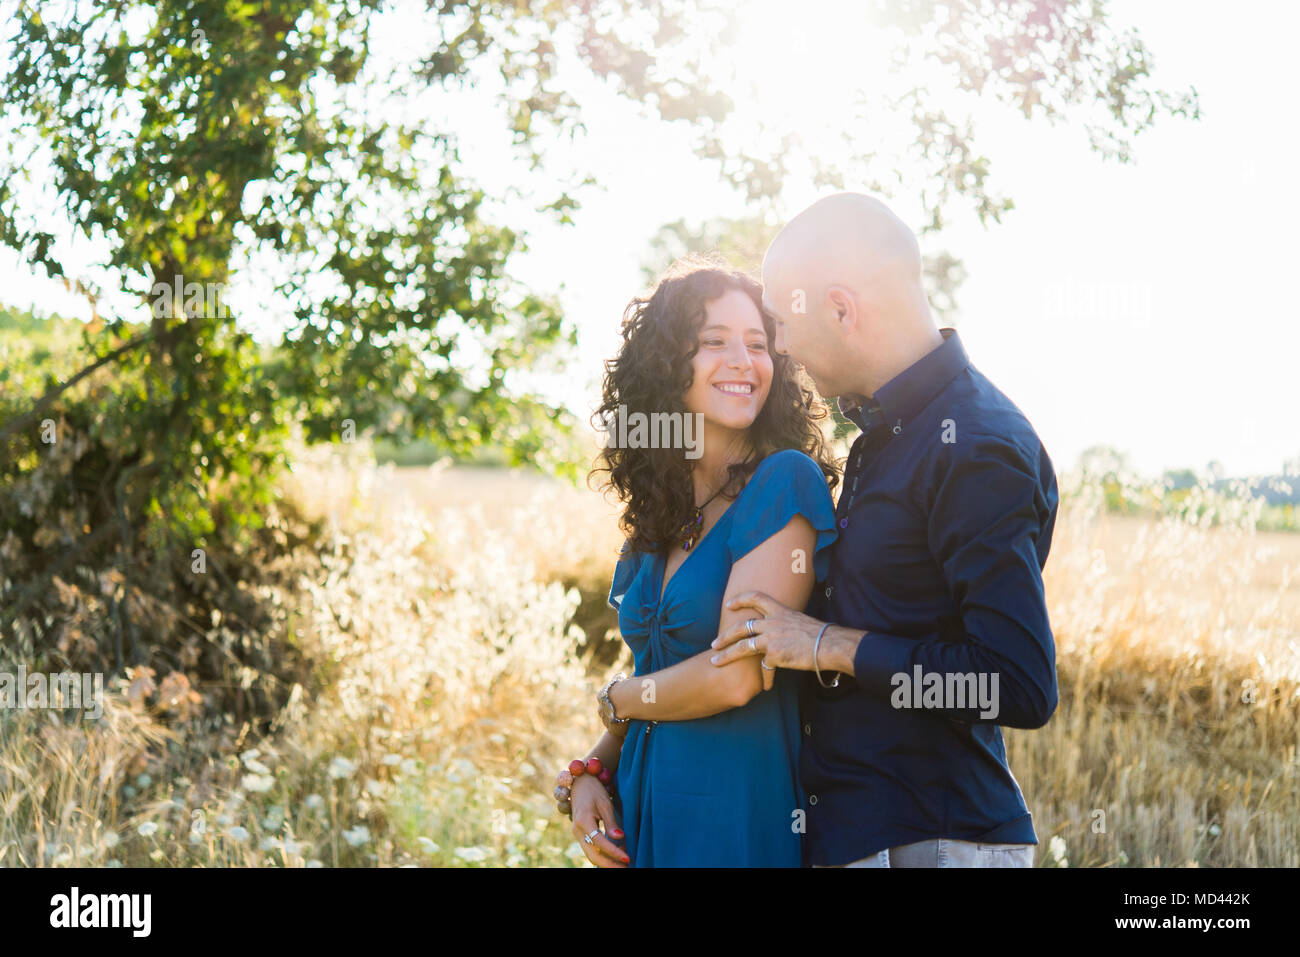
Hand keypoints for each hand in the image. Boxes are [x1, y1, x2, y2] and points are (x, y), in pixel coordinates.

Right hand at [570, 775, 628, 867]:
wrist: (580, 783)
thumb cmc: (594, 790)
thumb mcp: (605, 803)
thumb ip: (611, 822)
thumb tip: (620, 837)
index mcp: (583, 821)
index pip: (600, 843)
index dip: (614, 852)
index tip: (628, 858)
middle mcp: (577, 830)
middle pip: (593, 855)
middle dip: (610, 865)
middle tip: (627, 867)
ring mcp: (577, 834)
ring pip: (591, 855)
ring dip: (606, 863)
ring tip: (623, 865)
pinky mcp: (581, 835)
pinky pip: (591, 850)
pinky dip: (603, 856)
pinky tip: (617, 855)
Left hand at [710, 591, 852, 680]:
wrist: (828, 645)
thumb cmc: (820, 635)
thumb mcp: (799, 621)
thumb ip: (784, 623)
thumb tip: (778, 631)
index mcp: (779, 610)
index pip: (756, 598)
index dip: (741, 599)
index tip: (729, 605)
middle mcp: (772, 622)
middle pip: (742, 626)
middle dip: (725, 636)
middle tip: (714, 643)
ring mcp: (772, 638)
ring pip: (743, 646)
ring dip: (727, 655)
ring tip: (716, 661)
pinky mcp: (775, 654)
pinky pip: (764, 668)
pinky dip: (765, 679)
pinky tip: (764, 687)